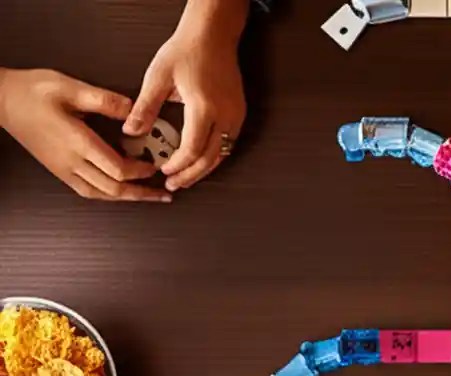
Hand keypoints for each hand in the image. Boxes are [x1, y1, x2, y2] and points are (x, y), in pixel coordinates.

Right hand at [0, 68, 168, 201]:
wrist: (1, 100)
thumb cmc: (31, 92)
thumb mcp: (70, 87)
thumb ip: (104, 100)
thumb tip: (133, 109)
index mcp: (76, 142)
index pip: (117, 169)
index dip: (141, 171)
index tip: (155, 164)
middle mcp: (70, 161)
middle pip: (113, 189)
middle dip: (142, 193)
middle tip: (163, 193)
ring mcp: (63, 168)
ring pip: (100, 194)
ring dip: (128, 197)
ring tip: (148, 196)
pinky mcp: (58, 169)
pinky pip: (88, 190)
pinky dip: (109, 194)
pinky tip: (120, 191)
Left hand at [123, 0, 248, 191]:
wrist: (212, 35)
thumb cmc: (186, 51)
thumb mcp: (157, 77)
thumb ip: (145, 107)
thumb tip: (131, 131)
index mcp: (204, 107)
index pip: (192, 149)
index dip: (178, 165)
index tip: (164, 171)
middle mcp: (225, 115)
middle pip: (210, 158)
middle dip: (191, 175)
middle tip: (174, 184)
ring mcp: (236, 115)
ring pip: (223, 154)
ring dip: (204, 169)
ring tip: (186, 177)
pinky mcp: (239, 113)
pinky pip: (229, 143)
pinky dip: (215, 156)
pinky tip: (201, 159)